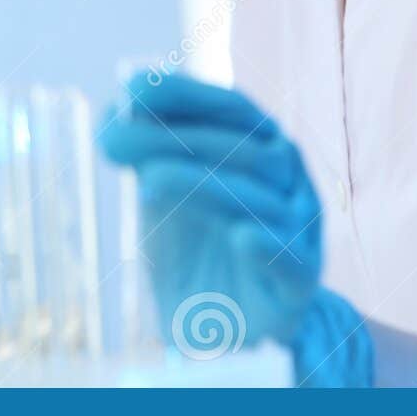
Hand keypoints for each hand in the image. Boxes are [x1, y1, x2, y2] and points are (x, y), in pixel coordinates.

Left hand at [99, 68, 372, 385]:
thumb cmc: (196, 246)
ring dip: (203, 184)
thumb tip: (116, 108)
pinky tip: (239, 237)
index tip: (130, 87)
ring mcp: (299, 229)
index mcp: (260, 146)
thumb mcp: (162, 194)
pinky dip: (268, 246)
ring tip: (149, 181)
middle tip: (117, 141)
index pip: (231, 107)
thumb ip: (147, 150)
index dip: (183, 93)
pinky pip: (292, 260)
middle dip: (177, 138)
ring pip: (262, 197)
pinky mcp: (300, 281)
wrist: (227, 328)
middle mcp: (288, 179)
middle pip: (244, 147)